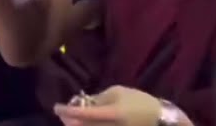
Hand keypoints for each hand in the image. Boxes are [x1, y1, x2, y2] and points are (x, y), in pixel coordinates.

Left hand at [53, 86, 168, 125]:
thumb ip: (99, 98)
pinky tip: (84, 124)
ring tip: (71, 119)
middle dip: (68, 121)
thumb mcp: (119, 92)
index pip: (82, 114)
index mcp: (111, 114)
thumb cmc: (138, 101)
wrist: (158, 120)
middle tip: (63, 114)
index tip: (56, 107)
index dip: (67, 110)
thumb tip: (82, 103)